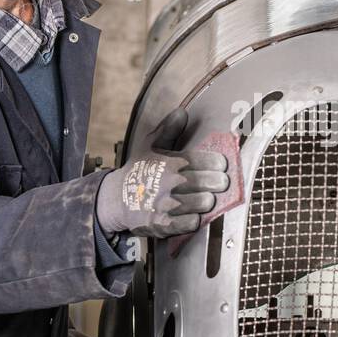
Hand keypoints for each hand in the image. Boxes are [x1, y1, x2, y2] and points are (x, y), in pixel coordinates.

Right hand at [95, 108, 229, 237]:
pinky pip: (190, 223)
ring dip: (208, 201)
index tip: (221, 166)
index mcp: (172, 162)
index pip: (207, 161)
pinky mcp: (164, 224)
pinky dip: (195, 219)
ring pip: (203, 203)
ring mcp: (167, 205)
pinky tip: (193, 214)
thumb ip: (168, 129)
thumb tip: (182, 112)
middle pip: (210, 183)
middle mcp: (171, 183)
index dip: (218, 164)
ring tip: (206, 198)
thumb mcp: (150, 146)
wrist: (116, 198)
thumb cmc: (139, 170)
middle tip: (219, 183)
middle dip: (219, 183)